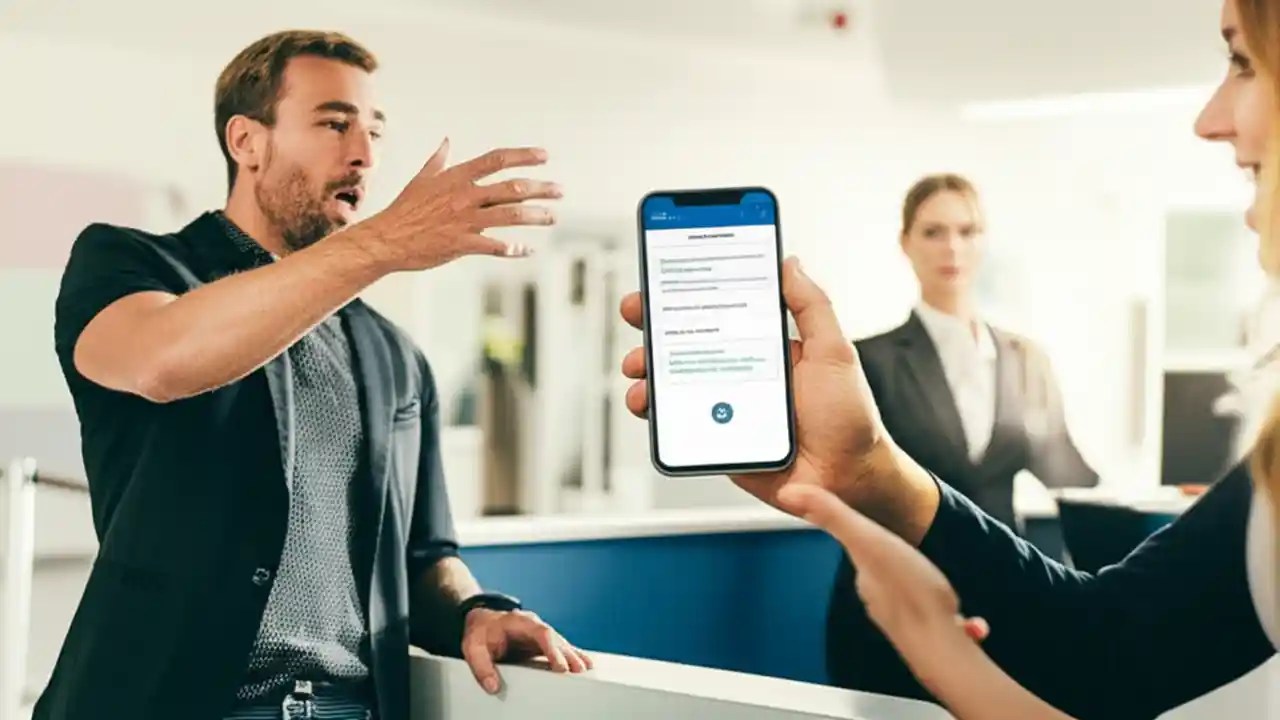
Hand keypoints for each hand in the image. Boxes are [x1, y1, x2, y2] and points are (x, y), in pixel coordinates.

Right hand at [362, 138, 561, 270]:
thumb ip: (438, 161)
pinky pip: (495, 246)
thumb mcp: (421, 180)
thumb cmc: (403, 210)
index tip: (544, 156)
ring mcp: (464, 220)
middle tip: (560, 191)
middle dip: (540, 188)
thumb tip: (446, 141)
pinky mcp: (462, 244)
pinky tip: (527, 250)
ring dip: (536, 215)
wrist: (386, 239)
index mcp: (456, 177)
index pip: (496, 160)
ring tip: (553, 216)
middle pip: (511, 188)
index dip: (523, 156)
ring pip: (510, 215)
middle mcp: (464, 196)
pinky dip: (514, 249)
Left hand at [461, 608, 592, 693]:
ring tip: (586, 669)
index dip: (553, 649)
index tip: (560, 666)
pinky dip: (572, 655)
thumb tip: (492, 686)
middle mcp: (534, 626)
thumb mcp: (472, 647)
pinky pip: (560, 648)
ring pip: (561, 643)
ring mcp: (540, 634)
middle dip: (568, 654)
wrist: (482, 622)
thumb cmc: (480, 633)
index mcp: (520, 622)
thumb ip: (481, 667)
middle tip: (578, 670)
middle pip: (556, 638)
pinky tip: (584, 663)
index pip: (541, 633)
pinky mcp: (542, 644)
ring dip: (573, 655)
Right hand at [619, 257, 891, 512]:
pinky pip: (676, 421)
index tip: (665, 275)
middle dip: (653, 324)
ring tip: (639, 366)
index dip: (691, 292)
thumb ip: (812, 307)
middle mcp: (739, 371)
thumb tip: (790, 263)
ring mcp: (724, 404)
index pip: (721, 309)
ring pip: (672, 380)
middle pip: (686, 341)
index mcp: (765, 346)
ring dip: (646, 368)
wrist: (846, 481)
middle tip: (637, 312)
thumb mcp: (835, 352)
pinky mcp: (714, 436)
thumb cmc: (849, 418)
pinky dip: (653, 410)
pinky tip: (647, 403)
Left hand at [776, 484, 987, 674]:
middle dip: (905, 564)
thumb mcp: (868, 539)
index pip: (860, 546)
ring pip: (918, 598)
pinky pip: (945, 621)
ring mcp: (906, 619)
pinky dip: (958, 620)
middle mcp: (881, 599)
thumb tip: (790, 492)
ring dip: (933, 592)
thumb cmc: (910, 593)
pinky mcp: (933, 634)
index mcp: (866, 573)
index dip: (870, 534)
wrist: (940, 645)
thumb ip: (832, 516)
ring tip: (942, 588)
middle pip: (889, 572)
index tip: (878, 530)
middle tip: (919, 559)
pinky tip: (968, 620)